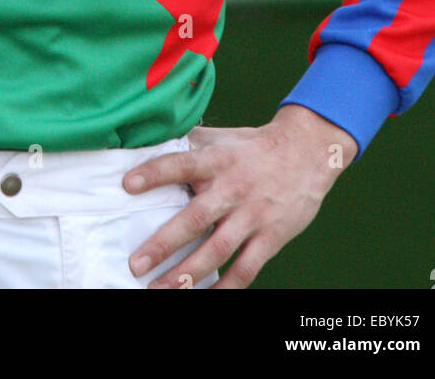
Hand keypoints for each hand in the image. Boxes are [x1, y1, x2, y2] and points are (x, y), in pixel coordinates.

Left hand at [123, 104, 357, 288]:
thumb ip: (189, 145)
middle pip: (195, 218)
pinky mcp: (271, 236)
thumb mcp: (221, 138)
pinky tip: (206, 296)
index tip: (127, 185)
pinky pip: (247, 268)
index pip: (181, 165)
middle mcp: (232, 188)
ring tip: (159, 290)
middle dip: (163, 244)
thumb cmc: (253, 146)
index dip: (154, 173)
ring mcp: (253, 215)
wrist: (307, 152)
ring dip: (187, 273)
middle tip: (136, 264)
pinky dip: (227, 286)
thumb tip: (149, 144)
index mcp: (217, 160)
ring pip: (217, 250)